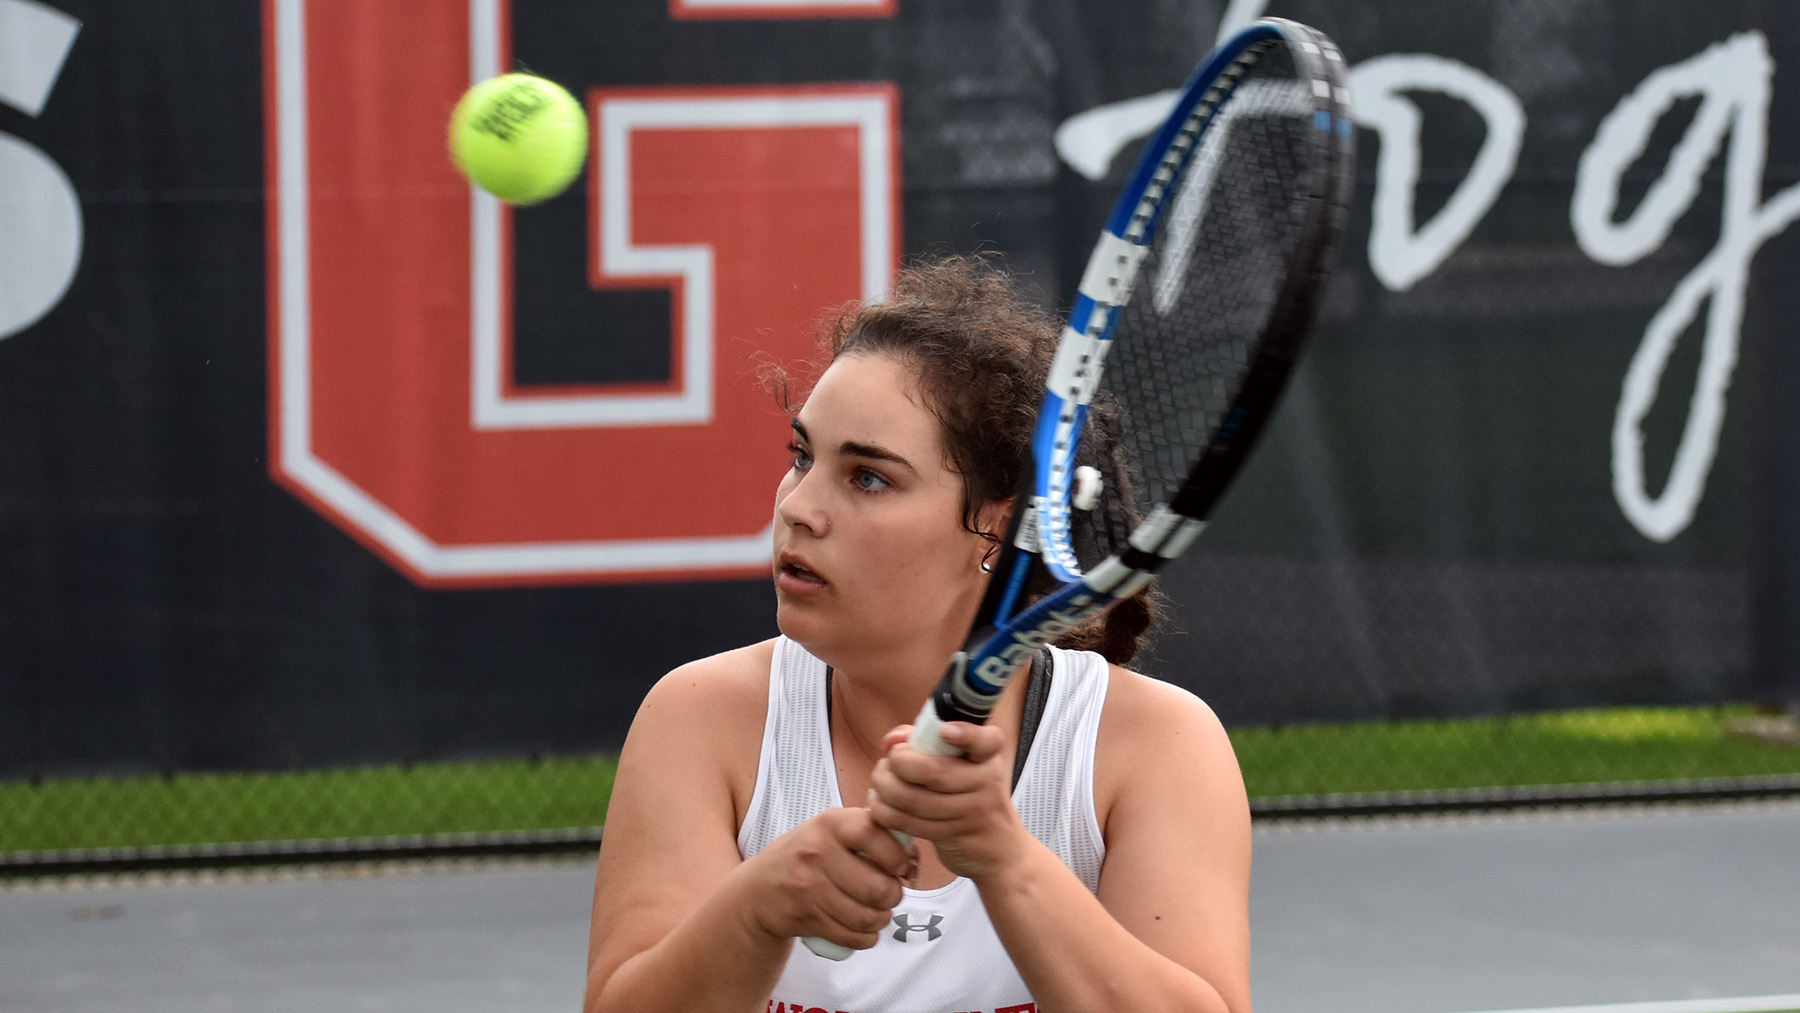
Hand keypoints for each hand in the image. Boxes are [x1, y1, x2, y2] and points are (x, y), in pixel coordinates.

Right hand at [743, 807, 914, 951]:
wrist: (758, 890)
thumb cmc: (806, 857)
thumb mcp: (830, 830)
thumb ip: (868, 833)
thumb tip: (913, 858)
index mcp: (830, 823)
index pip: (874, 834)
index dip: (898, 855)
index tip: (901, 866)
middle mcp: (817, 853)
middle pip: (878, 887)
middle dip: (893, 896)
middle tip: (889, 893)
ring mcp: (809, 888)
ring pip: (868, 917)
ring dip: (881, 919)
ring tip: (877, 911)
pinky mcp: (806, 918)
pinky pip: (852, 936)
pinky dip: (866, 937)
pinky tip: (862, 928)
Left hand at [868, 722, 1028, 881]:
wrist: (1000, 850)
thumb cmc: (972, 796)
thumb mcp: (962, 764)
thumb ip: (925, 741)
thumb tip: (892, 740)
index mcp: (988, 756)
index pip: (986, 740)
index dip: (966, 734)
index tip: (945, 731)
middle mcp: (986, 781)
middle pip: (933, 771)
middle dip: (897, 764)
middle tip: (886, 763)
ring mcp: (973, 811)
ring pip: (915, 800)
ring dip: (885, 789)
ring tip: (878, 783)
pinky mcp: (954, 835)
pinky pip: (910, 823)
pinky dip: (886, 812)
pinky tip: (880, 804)